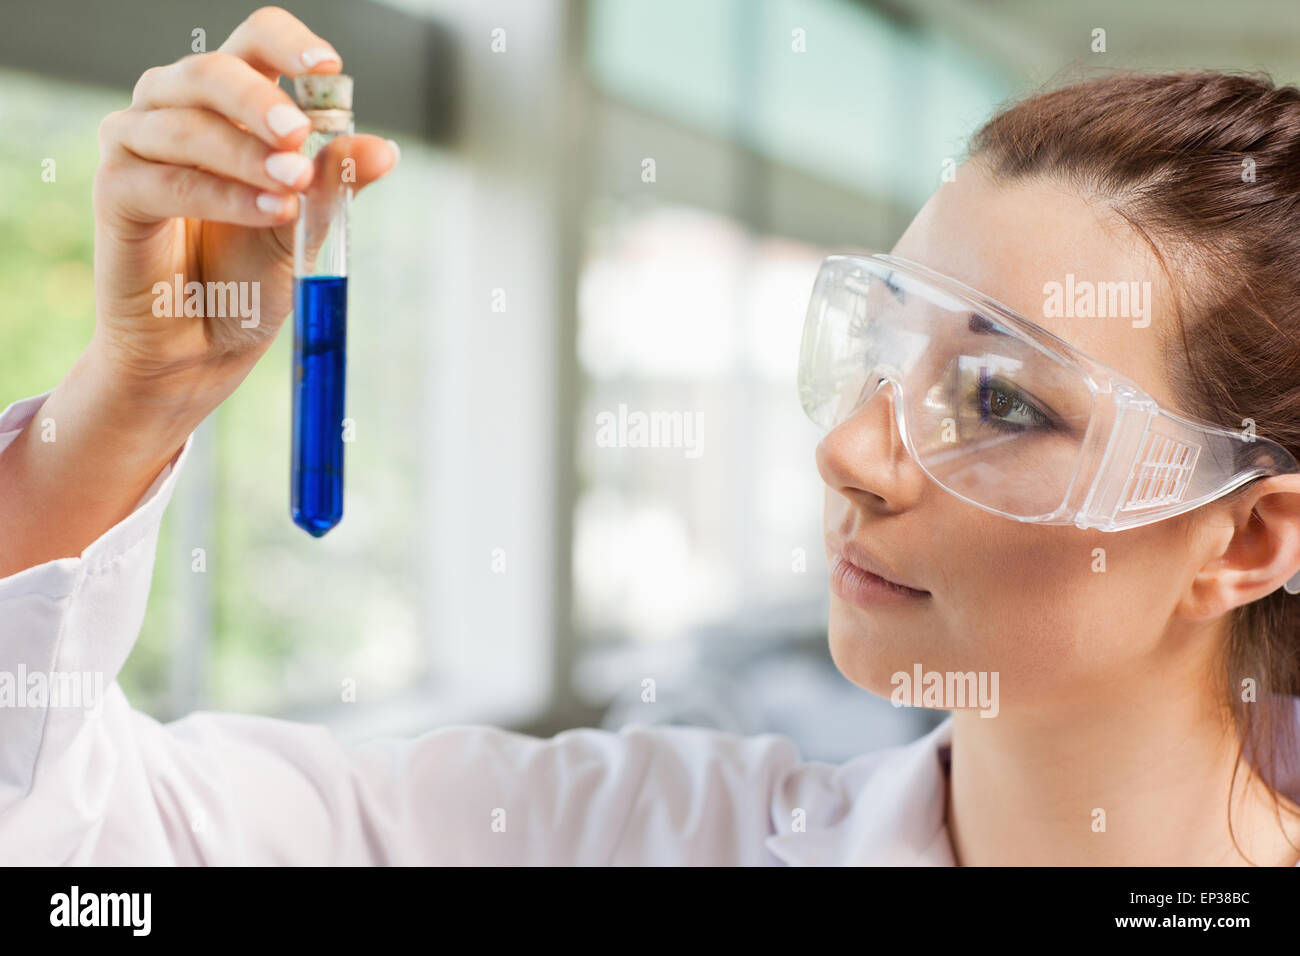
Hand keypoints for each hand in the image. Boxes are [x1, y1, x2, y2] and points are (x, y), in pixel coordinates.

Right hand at [0, 7, 398, 575]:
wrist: (206, 344)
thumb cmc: (253, 275)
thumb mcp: (309, 224)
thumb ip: (336, 184)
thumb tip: (384, 150)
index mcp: (230, 102)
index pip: (253, 42)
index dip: (289, 45)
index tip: (330, 69)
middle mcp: (175, 108)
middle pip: (212, 71)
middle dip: (260, 101)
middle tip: (300, 136)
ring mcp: (138, 145)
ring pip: (186, 123)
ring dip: (244, 154)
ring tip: (293, 188)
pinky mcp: (117, 193)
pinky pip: (167, 180)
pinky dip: (221, 194)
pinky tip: (268, 212)